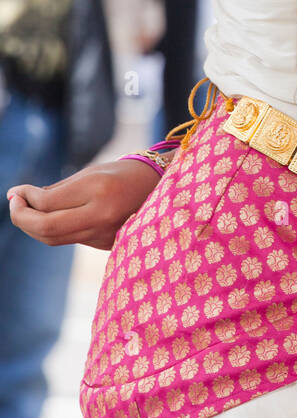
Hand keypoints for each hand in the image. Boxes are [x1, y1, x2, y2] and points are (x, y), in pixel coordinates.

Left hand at [7, 158, 161, 249]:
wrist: (160, 188)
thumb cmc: (122, 174)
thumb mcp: (90, 173)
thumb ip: (56, 189)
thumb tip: (18, 197)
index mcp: (99, 188)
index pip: (47, 202)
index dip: (24, 199)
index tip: (16, 192)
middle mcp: (102, 214)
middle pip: (46, 227)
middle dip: (21, 218)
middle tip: (14, 204)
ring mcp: (105, 234)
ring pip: (54, 239)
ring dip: (33, 226)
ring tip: (26, 211)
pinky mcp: (106, 244)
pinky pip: (70, 239)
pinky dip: (53, 230)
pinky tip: (50, 217)